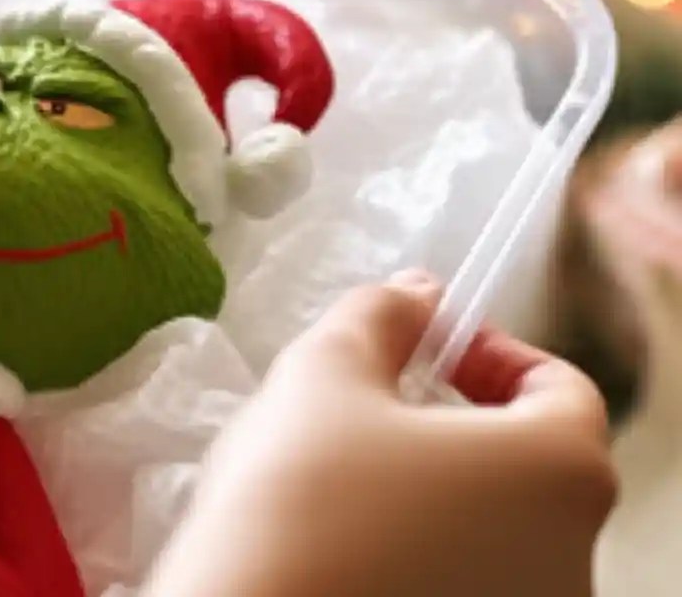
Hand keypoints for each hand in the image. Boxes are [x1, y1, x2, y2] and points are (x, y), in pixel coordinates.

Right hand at [145, 271, 616, 596]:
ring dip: (428, 490)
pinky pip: (457, 578)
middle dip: (451, 422)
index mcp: (557, 469)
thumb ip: (381, 316)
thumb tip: (416, 295)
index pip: (561, 387)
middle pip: (525, 460)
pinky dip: (413, 551)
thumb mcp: (325, 375)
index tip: (428, 348)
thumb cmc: (296, 500)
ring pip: (488, 527)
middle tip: (370, 407)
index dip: (492, 351)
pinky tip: (338, 545)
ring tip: (338, 480)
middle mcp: (568, 554)